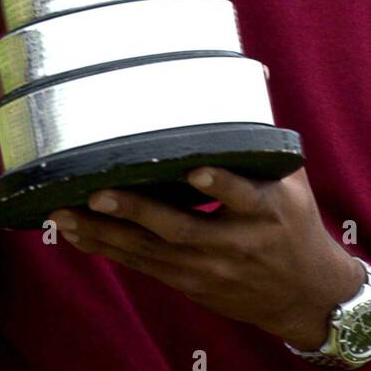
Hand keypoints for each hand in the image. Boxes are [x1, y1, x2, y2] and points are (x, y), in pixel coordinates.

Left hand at [48, 165, 363, 348]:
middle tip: (97, 192)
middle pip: (182, 229)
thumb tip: (250, 74)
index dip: (220, 184)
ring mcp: (210, 270)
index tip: (195, 169)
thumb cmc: (295, 224)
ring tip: (64, 215)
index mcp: (268, 211)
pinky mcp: (190, 284)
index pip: (243, 195)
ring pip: (151, 253)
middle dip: (136, 212)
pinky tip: (76, 234)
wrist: (306, 295)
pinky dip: (108, 250)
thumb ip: (262, 141)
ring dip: (105, 234)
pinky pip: (143, 267)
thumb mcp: (292, 183)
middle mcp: (237, 243)